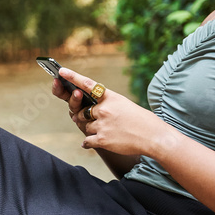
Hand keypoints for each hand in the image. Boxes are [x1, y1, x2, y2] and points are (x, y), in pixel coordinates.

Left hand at [53, 66, 172, 156]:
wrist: (153, 136)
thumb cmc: (140, 120)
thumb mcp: (123, 105)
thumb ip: (104, 106)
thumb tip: (85, 114)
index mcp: (110, 97)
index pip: (87, 84)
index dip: (73, 77)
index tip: (61, 71)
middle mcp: (104, 109)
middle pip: (83, 112)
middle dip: (88, 118)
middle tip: (103, 122)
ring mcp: (102, 124)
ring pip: (86, 127)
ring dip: (94, 130)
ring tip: (111, 131)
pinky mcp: (102, 139)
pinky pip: (87, 140)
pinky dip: (91, 142)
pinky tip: (103, 141)